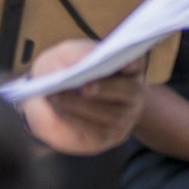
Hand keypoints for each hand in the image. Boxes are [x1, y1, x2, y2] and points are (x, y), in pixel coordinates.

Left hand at [20, 40, 145, 154]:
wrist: (51, 98)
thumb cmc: (64, 69)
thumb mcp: (66, 54)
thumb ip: (78, 53)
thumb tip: (87, 59)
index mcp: (127, 66)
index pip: (137, 62)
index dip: (133, 63)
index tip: (126, 63)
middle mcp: (133, 92)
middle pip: (129, 91)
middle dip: (106, 89)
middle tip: (85, 87)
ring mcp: (125, 116)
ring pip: (112, 115)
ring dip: (83, 106)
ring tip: (57, 97)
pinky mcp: (109, 136)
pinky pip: (98, 132)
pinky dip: (77, 120)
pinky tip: (59, 110)